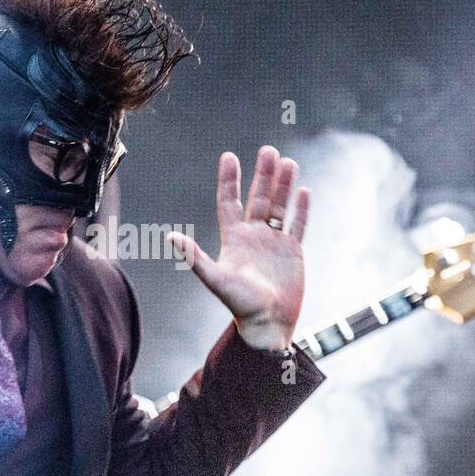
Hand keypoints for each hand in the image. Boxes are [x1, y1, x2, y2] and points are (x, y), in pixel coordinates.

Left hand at [168, 145, 309, 350]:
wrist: (268, 324)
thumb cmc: (240, 305)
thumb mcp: (215, 279)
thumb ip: (194, 258)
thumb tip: (170, 238)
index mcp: (234, 238)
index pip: (229, 201)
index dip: (229, 179)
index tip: (230, 156)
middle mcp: (253, 236)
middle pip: (258, 198)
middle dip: (263, 174)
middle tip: (268, 150)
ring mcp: (274, 243)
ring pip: (280, 206)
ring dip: (283, 185)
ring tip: (288, 162)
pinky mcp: (293, 252)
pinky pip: (298, 225)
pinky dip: (301, 209)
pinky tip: (304, 191)